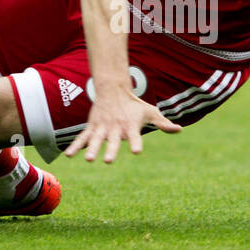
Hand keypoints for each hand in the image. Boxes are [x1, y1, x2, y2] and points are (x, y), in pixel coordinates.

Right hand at [64, 91, 181, 162]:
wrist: (113, 89)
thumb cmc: (134, 104)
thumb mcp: (150, 111)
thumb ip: (163, 123)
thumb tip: (179, 129)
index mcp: (130, 126)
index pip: (135, 136)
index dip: (136, 143)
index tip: (137, 151)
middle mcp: (115, 127)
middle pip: (113, 141)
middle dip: (110, 150)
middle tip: (108, 161)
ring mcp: (102, 127)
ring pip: (96, 140)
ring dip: (92, 149)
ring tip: (89, 160)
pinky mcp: (92, 127)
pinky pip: (82, 138)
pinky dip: (75, 146)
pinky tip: (69, 156)